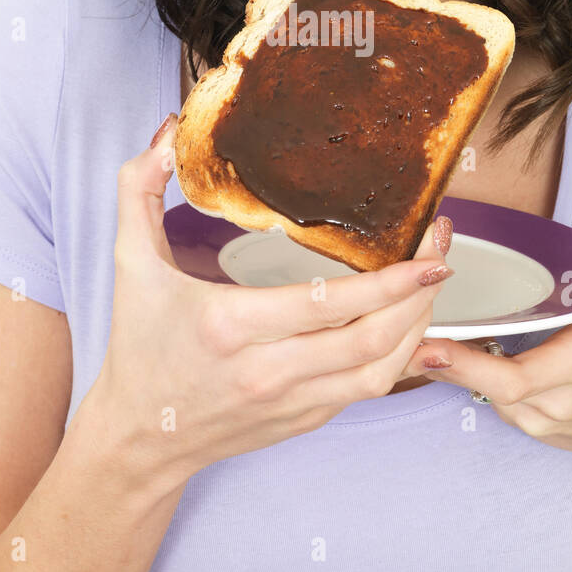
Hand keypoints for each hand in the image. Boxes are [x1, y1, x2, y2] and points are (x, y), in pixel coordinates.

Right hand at [94, 112, 455, 480]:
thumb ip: (138, 189)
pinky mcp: (307, 419)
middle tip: (441, 252)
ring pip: (382, 372)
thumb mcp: (130, 263)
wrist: (140, 438)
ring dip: (418, 328)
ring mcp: (293, 401)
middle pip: (371, 339)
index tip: (428, 254)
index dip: (390, 282)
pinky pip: (369, 389)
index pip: (329, 304)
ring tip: (432, 285)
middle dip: (419, 295)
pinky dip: (400, 356)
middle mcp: (269, 371)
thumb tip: (167, 133)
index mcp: (232, 326)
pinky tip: (411, 321)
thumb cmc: (139, 346)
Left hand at [397, 264, 571, 469]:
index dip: (470, 364)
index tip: (431, 342)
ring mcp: (538, 420)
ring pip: (478, 390)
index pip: (518, 378)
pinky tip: (435, 340)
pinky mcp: (525, 423)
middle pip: (485, 386)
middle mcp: (556, 401)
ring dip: (443, 361)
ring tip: (409, 322)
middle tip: (400, 324)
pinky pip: (483, 394)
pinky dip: (457, 369)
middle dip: (440, 357)